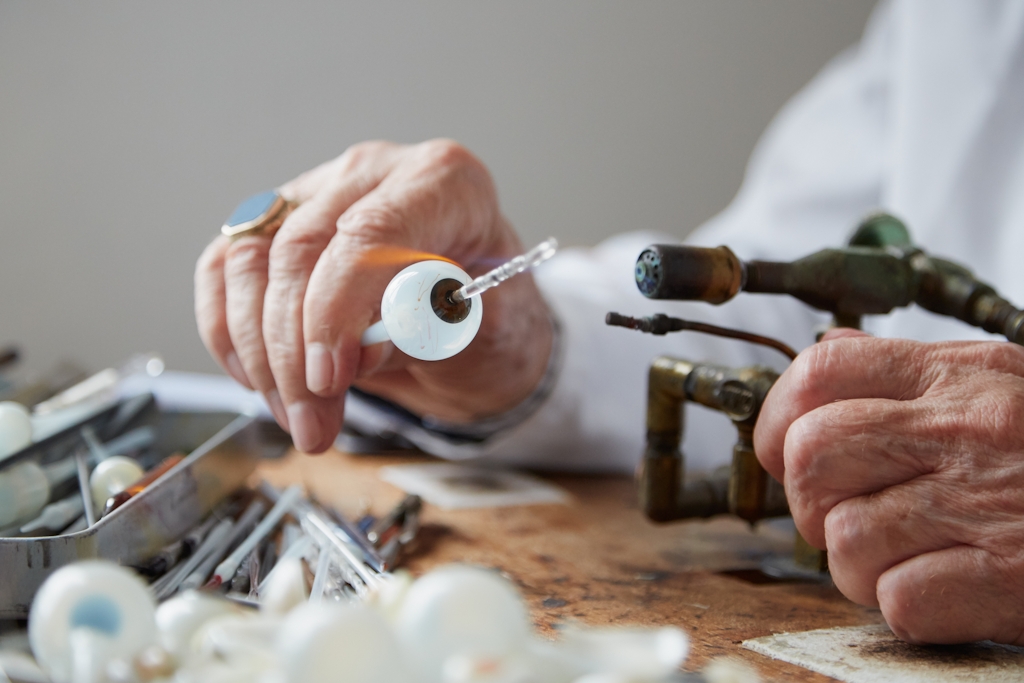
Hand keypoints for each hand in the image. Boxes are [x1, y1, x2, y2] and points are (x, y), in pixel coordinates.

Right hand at [195, 140, 552, 452]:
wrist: (479, 326)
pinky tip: (259, 379)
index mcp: (445, 182)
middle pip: (300, 249)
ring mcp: (319, 193)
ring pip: (250, 261)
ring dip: (261, 354)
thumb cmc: (490, 321)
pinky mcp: (277, 224)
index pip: (371, 232)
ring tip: (298, 417)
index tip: (329, 376)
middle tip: (313, 422)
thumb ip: (431, 328)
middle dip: (294, 352)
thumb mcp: (488, 331)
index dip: (337, 308)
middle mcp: (375, 174)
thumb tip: (360, 347)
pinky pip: (224, 268)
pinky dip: (229, 331)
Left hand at [754, 329, 1023, 643]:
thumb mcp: (1000, 381)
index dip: (779, 416)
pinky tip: (946, 589)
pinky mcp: (1010, 576)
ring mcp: (986, 502)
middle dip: (808, 500)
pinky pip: (898, 598)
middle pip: (813, 455)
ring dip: (857, 565)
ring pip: (843, 538)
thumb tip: (828, 349)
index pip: (820, 371)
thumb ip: (909, 371)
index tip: (784, 451)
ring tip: (905, 557)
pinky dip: (908, 607)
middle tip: (842, 516)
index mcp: (958, 376)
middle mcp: (966, 430)